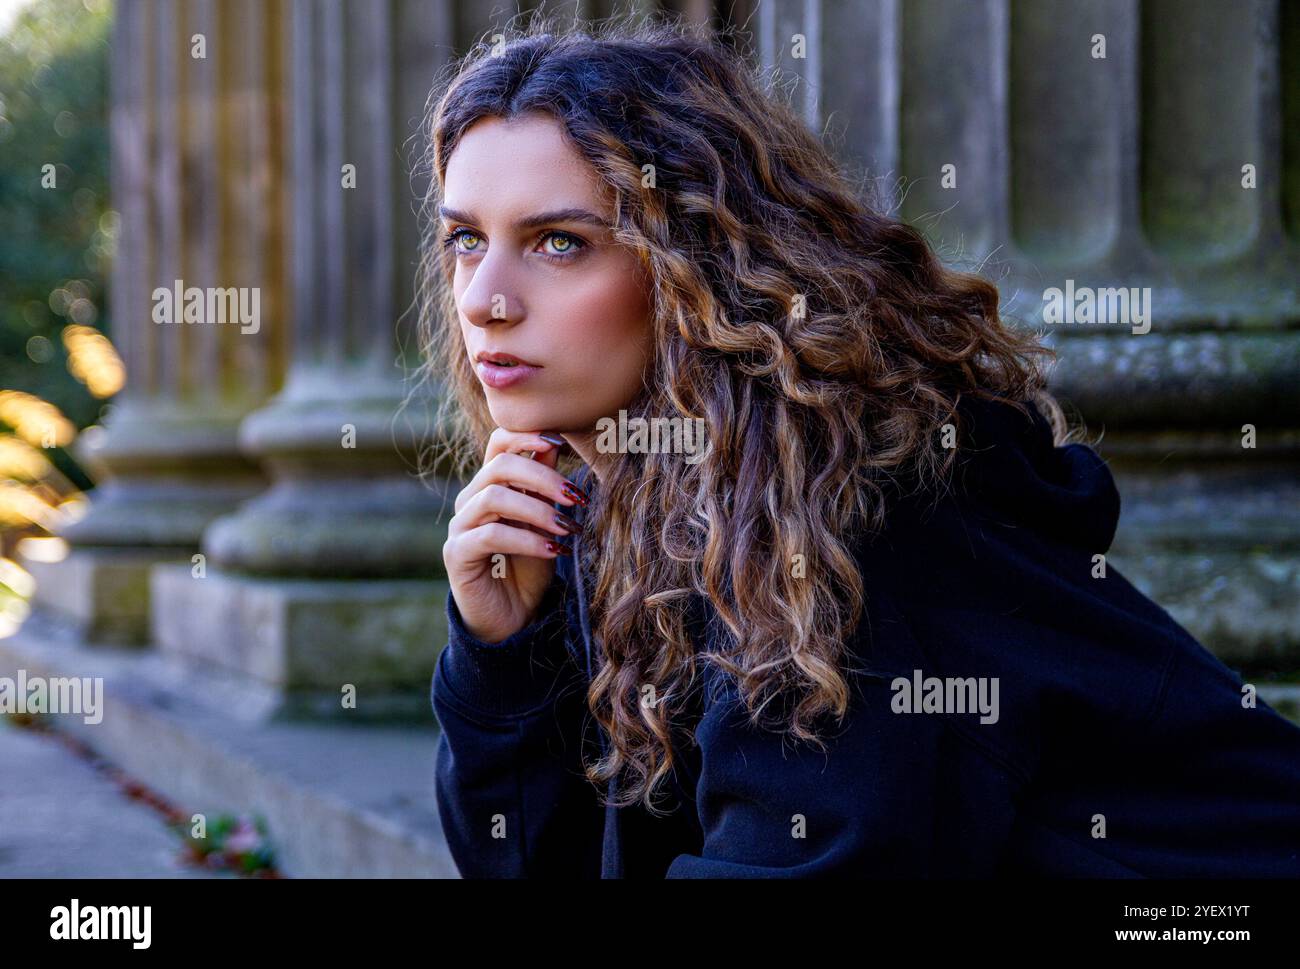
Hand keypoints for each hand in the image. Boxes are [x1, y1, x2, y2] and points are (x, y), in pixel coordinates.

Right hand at [442, 428, 586, 643]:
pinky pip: (492, 535)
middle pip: (500, 466)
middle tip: (575, 497)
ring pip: (495, 498)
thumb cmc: (529, 566)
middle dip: (543, 477)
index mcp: (492, 485)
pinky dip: (527, 540)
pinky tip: (553, 550)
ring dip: (538, 510)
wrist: (512, 617)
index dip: (526, 435)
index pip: (499, 443)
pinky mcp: (457, 553)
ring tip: (568, 527)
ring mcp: (460, 525)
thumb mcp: (545, 523)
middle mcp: (471, 499)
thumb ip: (545, 487)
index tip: (561, 442)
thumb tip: (555, 444)